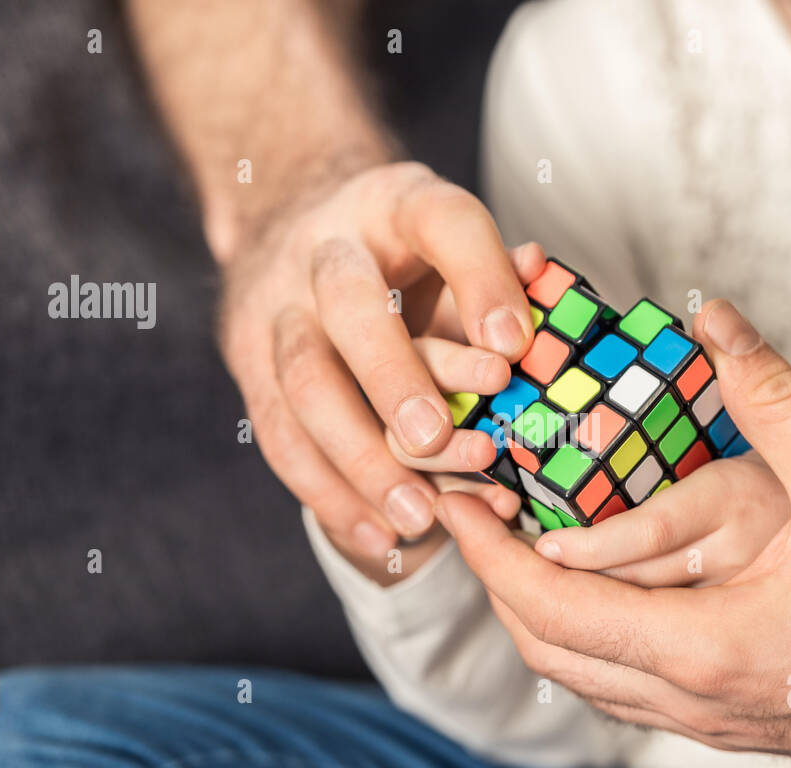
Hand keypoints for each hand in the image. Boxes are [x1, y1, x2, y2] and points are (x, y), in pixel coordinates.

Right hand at [218, 161, 534, 562]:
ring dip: (362, 457)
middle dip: (393, 376)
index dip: (480, 280)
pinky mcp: (249, 363)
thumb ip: (495, 271)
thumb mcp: (449, 244)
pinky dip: (330, 494)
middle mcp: (327, 250)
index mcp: (395, 205)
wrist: (290, 228)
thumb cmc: (401, 253)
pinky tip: (379, 538)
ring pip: (304, 382)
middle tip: (435, 438)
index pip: (441, 222)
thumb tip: (541, 270)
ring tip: (418, 516)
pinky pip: (280, 435)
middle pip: (350, 306)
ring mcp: (277, 307)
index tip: (513, 349)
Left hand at [433, 299, 790, 767]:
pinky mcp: (725, 721)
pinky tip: (594, 589)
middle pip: (545, 647)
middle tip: (471, 515)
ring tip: (518, 543)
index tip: (453, 501)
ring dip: (535, 610)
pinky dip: (583, 636)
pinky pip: (620, 685)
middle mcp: (688, 698)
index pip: (549, 603)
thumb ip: (774, 394)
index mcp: (703, 647)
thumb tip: (714, 317)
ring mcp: (705, 720)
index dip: (488, 551)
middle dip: (494, 579)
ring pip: (579, 675)